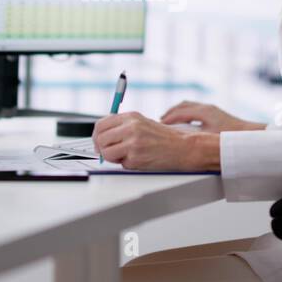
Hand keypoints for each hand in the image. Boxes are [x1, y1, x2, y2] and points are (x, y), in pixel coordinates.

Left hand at [93, 112, 219, 170]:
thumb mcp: (142, 123)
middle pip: (100, 139)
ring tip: (126, 156)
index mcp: (131, 117)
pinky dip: (127, 164)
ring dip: (113, 158)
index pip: (101, 124)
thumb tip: (102, 135)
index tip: (100, 142)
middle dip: (102, 148)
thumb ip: (123, 126)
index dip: (98, 135)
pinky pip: (121, 164)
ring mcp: (133, 143)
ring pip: (106, 153)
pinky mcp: (136, 158)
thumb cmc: (164, 137)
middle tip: (110, 152)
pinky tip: (139, 159)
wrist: (183, 147)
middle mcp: (131, 127)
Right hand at [160, 101, 263, 132]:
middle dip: (170, 112)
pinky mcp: (214, 112)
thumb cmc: (229, 137)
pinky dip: (185, 113)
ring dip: (177, 111)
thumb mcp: (208, 138)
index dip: (168, 119)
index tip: (158, 125)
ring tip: (169, 119)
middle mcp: (205, 107)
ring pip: (188, 105)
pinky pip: (194, 108)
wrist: (249, 133)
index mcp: (202, 112)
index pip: (179, 113)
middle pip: (182, 105)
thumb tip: (177, 137)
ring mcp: (210, 108)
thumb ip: (192, 135)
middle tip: (160, 120)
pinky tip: (184, 122)